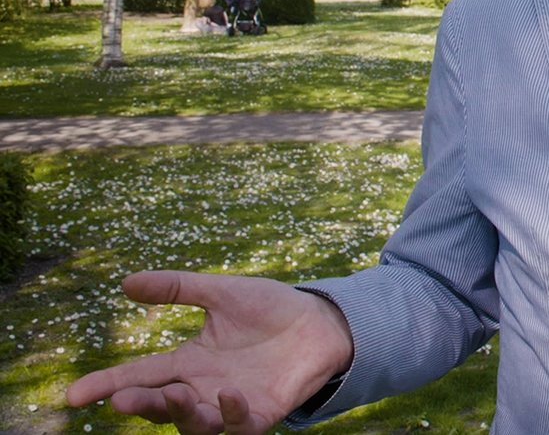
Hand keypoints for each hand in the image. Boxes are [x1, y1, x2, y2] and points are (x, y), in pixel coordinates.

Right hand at [65, 271, 353, 434]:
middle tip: (123, 398)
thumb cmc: (271, 309)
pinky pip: (239, 427)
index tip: (74, 395)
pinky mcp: (260, 415)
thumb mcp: (221, 293)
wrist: (322, 322)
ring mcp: (230, 405)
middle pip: (161, 405)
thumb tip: (125, 282)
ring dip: (181, 414)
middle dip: (141, 404)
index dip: (107, 384)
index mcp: (187, 363)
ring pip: (194, 424)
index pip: (139, 376)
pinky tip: (231, 394)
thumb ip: (177, 288)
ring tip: (176, 396)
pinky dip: (232, 414)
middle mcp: (202, 389)